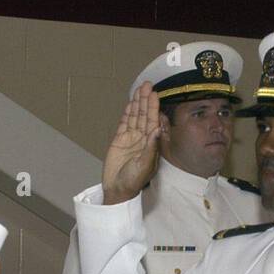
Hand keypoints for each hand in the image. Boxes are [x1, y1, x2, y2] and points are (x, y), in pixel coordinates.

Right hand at [101, 82, 160, 204]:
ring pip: (134, 117)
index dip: (153, 107)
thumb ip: (151, 147)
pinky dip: (127, 113)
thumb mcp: (144, 165)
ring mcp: (130, 138)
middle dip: (145, 100)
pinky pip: (124, 123)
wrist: (117, 189)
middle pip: (144, 115)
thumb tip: (156, 129)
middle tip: (147, 85)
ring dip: (137, 103)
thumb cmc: (133, 181)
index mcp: (150, 144)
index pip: (153, 121)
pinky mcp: (119, 140)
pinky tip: (130, 104)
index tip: (154, 94)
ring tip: (139, 89)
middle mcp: (142, 139)